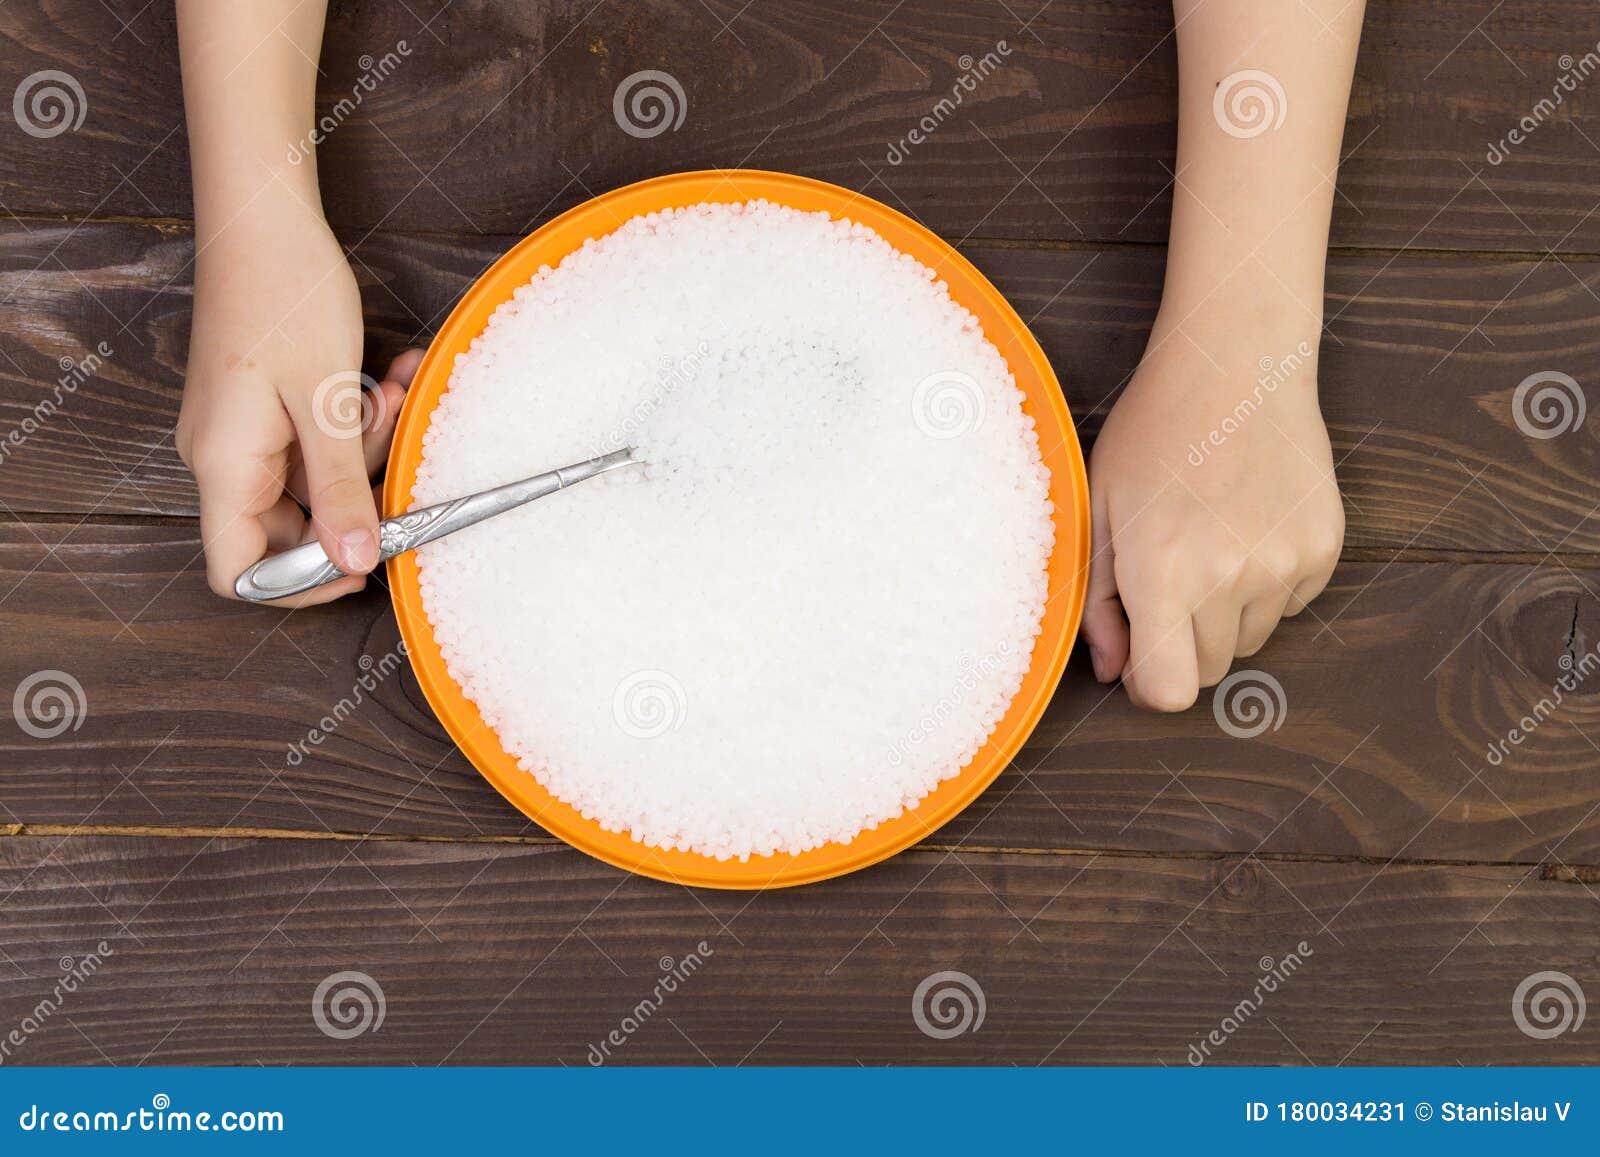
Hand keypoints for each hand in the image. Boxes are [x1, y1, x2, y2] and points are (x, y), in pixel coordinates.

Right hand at [176, 191, 418, 604]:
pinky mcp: (263, 407)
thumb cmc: (285, 292)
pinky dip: (355, 420)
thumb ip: (341, 490)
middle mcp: (221, 456)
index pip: (241, 571)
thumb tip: (355, 562)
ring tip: (391, 391)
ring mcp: (241, 431)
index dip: (301, 584)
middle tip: (394, 438)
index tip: (361, 565)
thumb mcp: (327, 401)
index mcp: (222, 465)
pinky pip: (315, 441)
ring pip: (314, 480)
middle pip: (291, 526)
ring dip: (367, 446)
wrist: (262, 213)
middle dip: (356, 494)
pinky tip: (385, 378)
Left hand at [1081, 320, 1343, 710]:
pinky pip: (1290, 604)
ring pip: (1251, 640)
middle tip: (1169, 578)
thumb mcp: (1099, 510)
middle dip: (1184, 643)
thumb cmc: (1152, 434)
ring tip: (1209, 541)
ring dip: (1226, 614)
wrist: (1235, 365)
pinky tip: (1247, 525)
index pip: (1170, 693)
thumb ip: (1098, 602)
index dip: (1149, 683)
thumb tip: (1110, 673)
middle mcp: (1230, 578)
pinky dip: (1267, 584)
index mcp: (1163, 573)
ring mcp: (1286, 564)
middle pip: (1211, 670)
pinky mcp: (1324, 548)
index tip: (1141, 651)